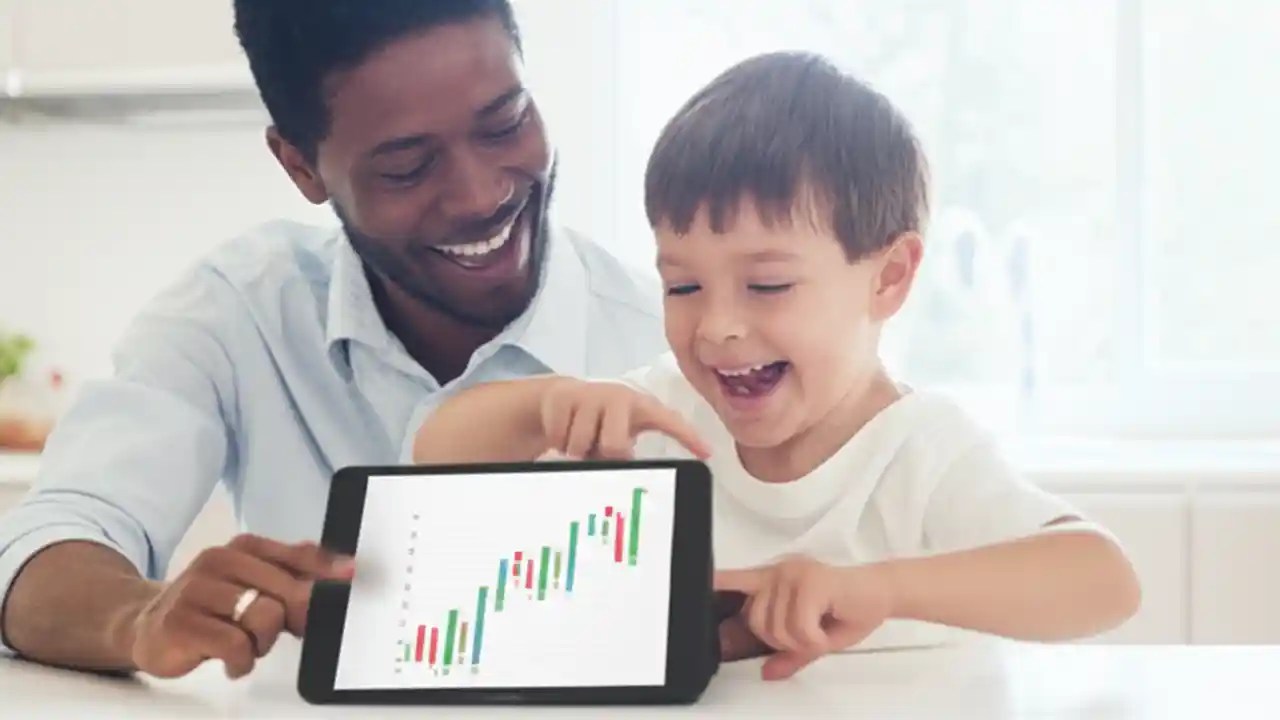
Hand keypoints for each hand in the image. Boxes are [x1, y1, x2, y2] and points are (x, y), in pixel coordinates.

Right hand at [120, 535, 353, 678]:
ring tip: (247, 644)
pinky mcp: (180, 623)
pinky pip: (235, 645)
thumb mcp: (252, 582)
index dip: (327, 572)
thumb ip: (294, 572)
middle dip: (297, 617)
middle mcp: (219, 561)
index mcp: (242, 548)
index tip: (352, 578)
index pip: (297, 556)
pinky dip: (241, 661)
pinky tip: (232, 660)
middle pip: (286, 590)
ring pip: (263, 617)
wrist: (146, 625)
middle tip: (291, 631)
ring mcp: (196, 590)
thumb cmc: (212, 607)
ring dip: (263, 642)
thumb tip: (343, 566)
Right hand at [540, 379, 709, 459]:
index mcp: (641, 407)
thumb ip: (627, 456)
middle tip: (598, 452)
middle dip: (604, 456)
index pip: (669, 421)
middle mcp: (619, 397)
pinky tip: (564, 432)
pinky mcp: (564, 396)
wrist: (558, 398)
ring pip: (581, 445)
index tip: (707, 454)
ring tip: (581, 442)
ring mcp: (591, 394)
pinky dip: (558, 444)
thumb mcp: (617, 436)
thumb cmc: (598, 425)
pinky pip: (559, 437)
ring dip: (577, 452)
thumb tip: (634, 485)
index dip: (688, 437)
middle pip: (615, 446)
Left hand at [714, 556, 894, 679]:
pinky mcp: (811, 583)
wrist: (883, 593)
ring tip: (821, 628)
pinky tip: (828, 627)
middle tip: (809, 635)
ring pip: (778, 629)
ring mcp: (794, 575)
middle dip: (783, 641)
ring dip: (802, 641)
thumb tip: (767, 674)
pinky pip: (800, 628)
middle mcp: (779, 573)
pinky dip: (815, 639)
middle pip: (757, 622)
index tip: (694, 584)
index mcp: (774, 580)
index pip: (737, 580)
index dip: (716, 584)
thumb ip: (789, 653)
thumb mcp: (815, 639)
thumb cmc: (849, 610)